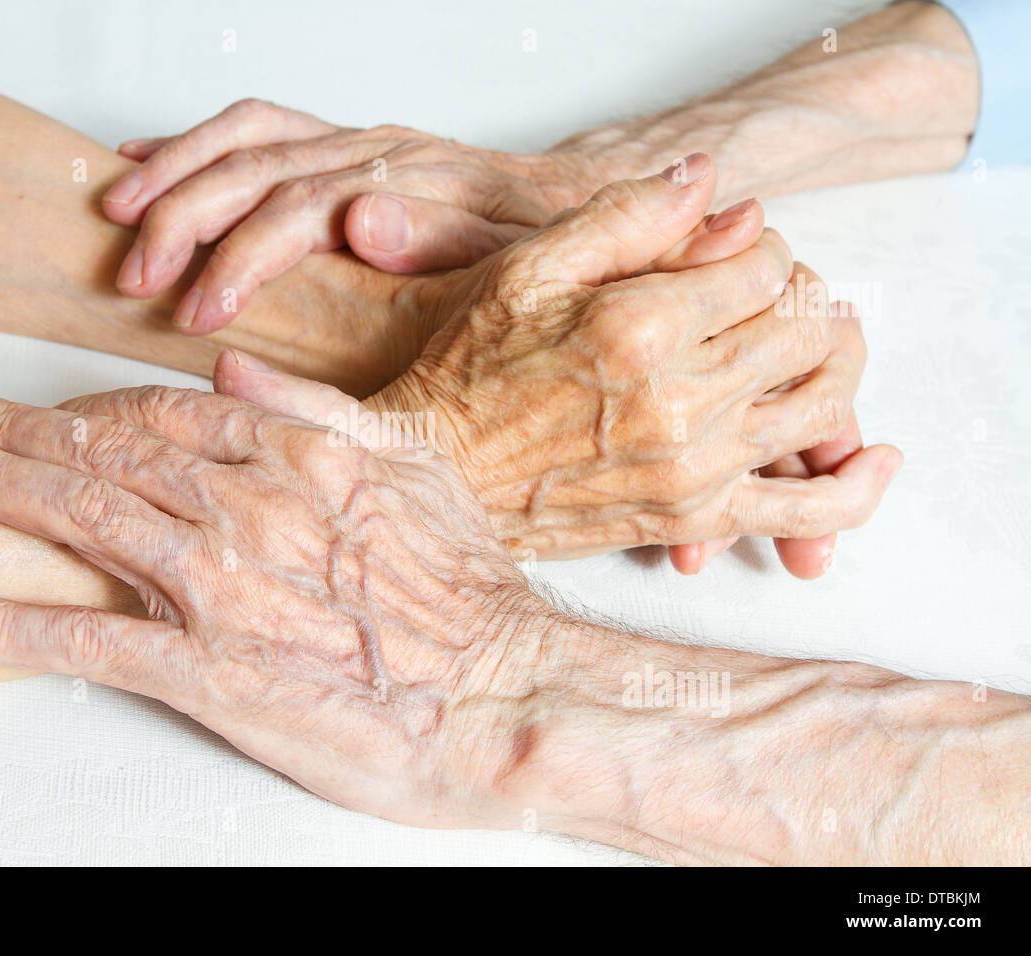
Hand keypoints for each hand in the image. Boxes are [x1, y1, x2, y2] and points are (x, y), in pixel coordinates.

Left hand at [0, 363, 558, 827]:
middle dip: (3, 436)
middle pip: (96, 453)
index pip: (154, 411)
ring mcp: (223, 589)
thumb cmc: (469, 589)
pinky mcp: (212, 673)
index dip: (76, 407)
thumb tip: (232, 367)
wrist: (502, 692)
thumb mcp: (412, 464)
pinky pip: (88, 639)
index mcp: (293, 453)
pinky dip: (6, 621)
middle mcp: (245, 508)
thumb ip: (317, 406)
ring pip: (79, 520)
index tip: (29, 410)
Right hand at [102, 98, 602, 332]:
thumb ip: (438, 239)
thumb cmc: (537, 243)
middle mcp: (368, 153)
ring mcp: (349, 145)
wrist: (570, 199)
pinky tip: (146, 160)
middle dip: (182, 219)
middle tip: (134, 276)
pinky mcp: (338, 148)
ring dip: (173, 172)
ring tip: (115, 211)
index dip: (238, 259)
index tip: (197, 310)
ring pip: (243, 138)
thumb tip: (362, 220)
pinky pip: (255, 131)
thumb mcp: (511, 257)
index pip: (296, 212)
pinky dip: (194, 145)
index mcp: (401, 183)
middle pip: (253, 167)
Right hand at [235, 155, 901, 562]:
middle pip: (806, 328)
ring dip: (839, 361)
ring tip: (821, 342)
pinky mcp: (694, 518)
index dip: (764, 247)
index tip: (736, 253)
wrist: (438, 476)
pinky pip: (806, 511)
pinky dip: (852, 487)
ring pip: (823, 402)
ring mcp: (694, 467)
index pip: (765, 266)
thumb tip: (711, 180)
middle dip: (802, 296)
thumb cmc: (468, 373)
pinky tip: (870, 457)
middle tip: (773, 291)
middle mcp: (680, 399)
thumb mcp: (528, 269)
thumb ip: (628, 217)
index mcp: (642, 325)